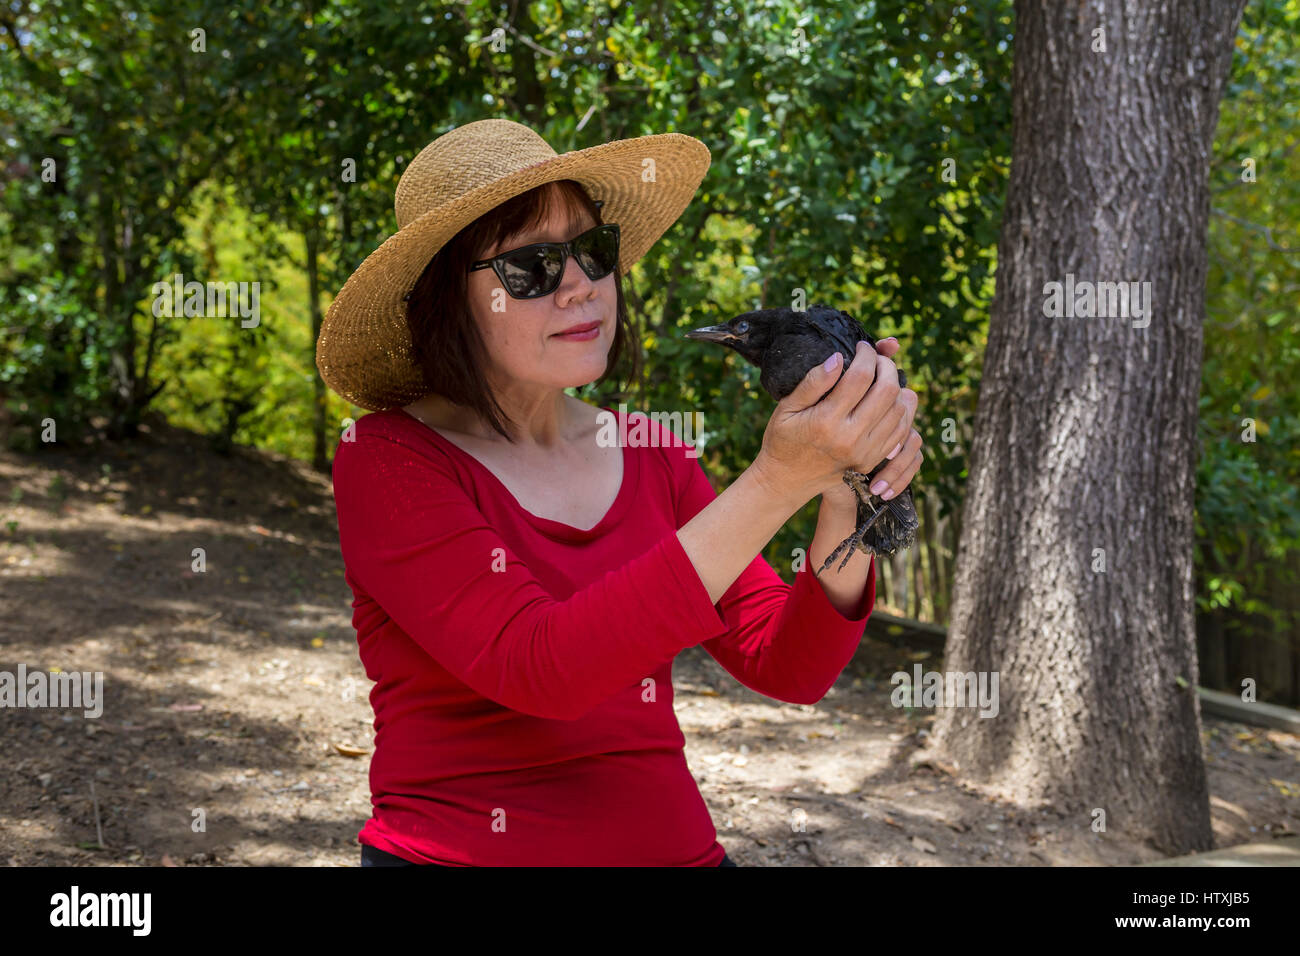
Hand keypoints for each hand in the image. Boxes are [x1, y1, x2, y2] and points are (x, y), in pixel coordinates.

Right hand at [755, 339, 913, 508]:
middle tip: (877, 358)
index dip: (867, 355)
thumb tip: (838, 358)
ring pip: (898, 409)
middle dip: (887, 366)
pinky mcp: (872, 460)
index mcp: (826, 421)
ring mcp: (864, 452)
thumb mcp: (787, 407)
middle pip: (887, 391)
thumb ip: (812, 382)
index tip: (862, 346)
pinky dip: (899, 409)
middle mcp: (849, 437)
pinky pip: (900, 430)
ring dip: (895, 386)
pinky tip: (887, 399)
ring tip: (882, 376)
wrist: (787, 480)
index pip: (861, 377)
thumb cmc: (783, 438)